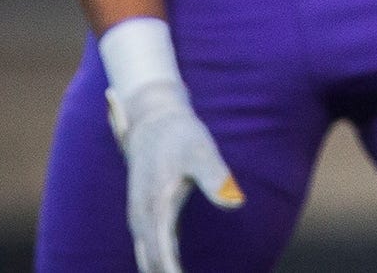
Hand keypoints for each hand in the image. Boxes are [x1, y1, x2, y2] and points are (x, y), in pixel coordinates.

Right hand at [108, 78, 244, 272]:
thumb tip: (236, 202)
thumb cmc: (180, 136)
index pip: (163, 258)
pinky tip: (176, 270)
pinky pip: (150, 250)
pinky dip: (161, 265)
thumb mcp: (201, 151)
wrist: (152, 119)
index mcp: (156, 210)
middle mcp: (142, 220)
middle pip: (152, 265)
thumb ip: (216, 177)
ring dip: (163, 272)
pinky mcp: (145, 215)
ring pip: (148, 260)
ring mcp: (140, 219)